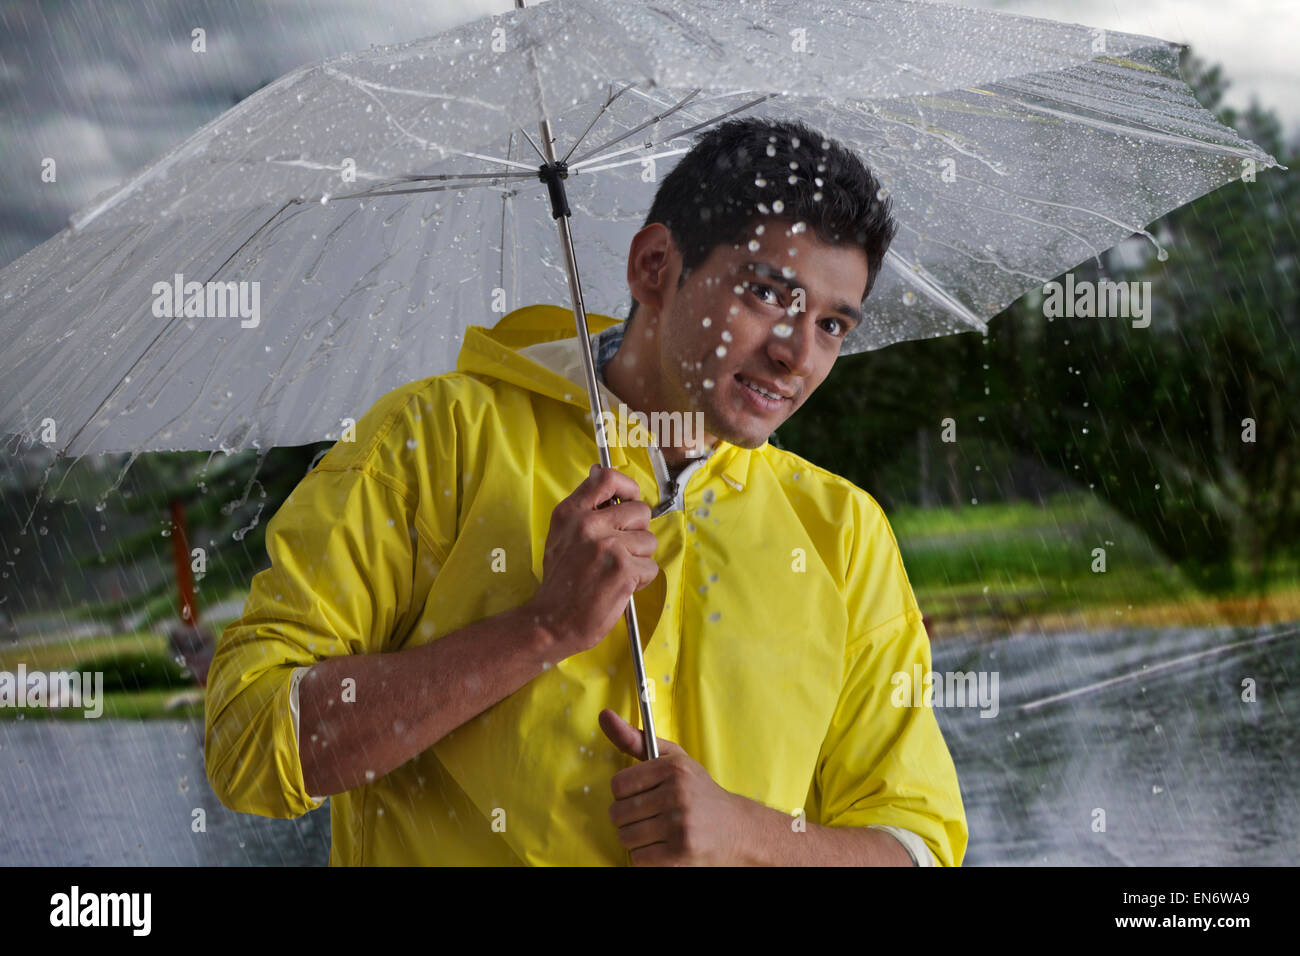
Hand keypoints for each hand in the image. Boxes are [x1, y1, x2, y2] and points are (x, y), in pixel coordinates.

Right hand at [525, 465, 658, 658]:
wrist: (550, 621)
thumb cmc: (560, 581)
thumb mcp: (561, 534)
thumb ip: (583, 507)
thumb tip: (600, 472)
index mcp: (571, 513)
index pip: (607, 478)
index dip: (627, 487)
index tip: (630, 499)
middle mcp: (588, 525)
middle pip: (640, 511)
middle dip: (638, 532)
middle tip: (621, 551)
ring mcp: (607, 546)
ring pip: (649, 541)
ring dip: (639, 559)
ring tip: (616, 572)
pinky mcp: (623, 570)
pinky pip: (651, 567)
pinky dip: (640, 580)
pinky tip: (619, 586)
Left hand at [600, 709, 751, 865]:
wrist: (738, 829)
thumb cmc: (698, 792)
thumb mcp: (673, 760)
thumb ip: (635, 740)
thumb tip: (604, 716)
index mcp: (674, 767)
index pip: (619, 784)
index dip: (625, 794)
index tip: (639, 796)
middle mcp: (678, 793)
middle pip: (618, 813)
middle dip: (628, 818)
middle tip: (649, 817)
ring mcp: (680, 824)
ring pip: (626, 837)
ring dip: (636, 839)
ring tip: (657, 832)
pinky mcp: (681, 851)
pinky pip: (638, 858)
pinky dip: (646, 857)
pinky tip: (663, 847)